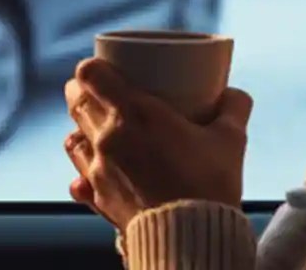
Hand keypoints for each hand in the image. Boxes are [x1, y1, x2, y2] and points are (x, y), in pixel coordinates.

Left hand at [63, 57, 253, 231]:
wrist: (191, 238)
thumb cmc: (208, 185)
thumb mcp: (230, 141)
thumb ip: (233, 110)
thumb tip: (233, 95)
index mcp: (134, 113)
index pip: (90, 74)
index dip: (92, 67)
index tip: (104, 68)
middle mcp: (108, 137)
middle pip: (76, 102)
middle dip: (83, 92)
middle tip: (102, 94)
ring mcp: (99, 169)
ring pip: (72, 139)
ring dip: (81, 130)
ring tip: (98, 131)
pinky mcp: (99, 198)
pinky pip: (78, 179)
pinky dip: (82, 172)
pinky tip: (94, 173)